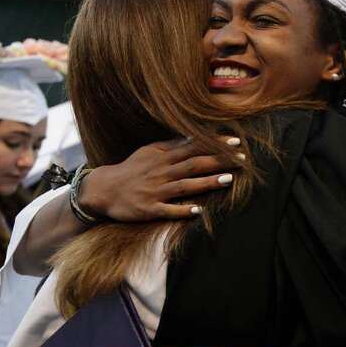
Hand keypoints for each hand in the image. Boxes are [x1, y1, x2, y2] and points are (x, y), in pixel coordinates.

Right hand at [81, 137, 241, 221]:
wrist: (103, 190)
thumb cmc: (131, 169)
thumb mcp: (149, 152)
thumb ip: (172, 144)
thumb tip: (195, 135)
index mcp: (163, 157)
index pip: (193, 148)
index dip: (214, 144)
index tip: (235, 142)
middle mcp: (161, 173)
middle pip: (193, 165)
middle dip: (218, 162)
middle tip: (242, 160)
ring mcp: (155, 191)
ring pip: (185, 186)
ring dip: (206, 183)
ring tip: (228, 180)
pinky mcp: (148, 209)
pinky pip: (168, 210)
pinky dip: (183, 210)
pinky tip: (199, 210)